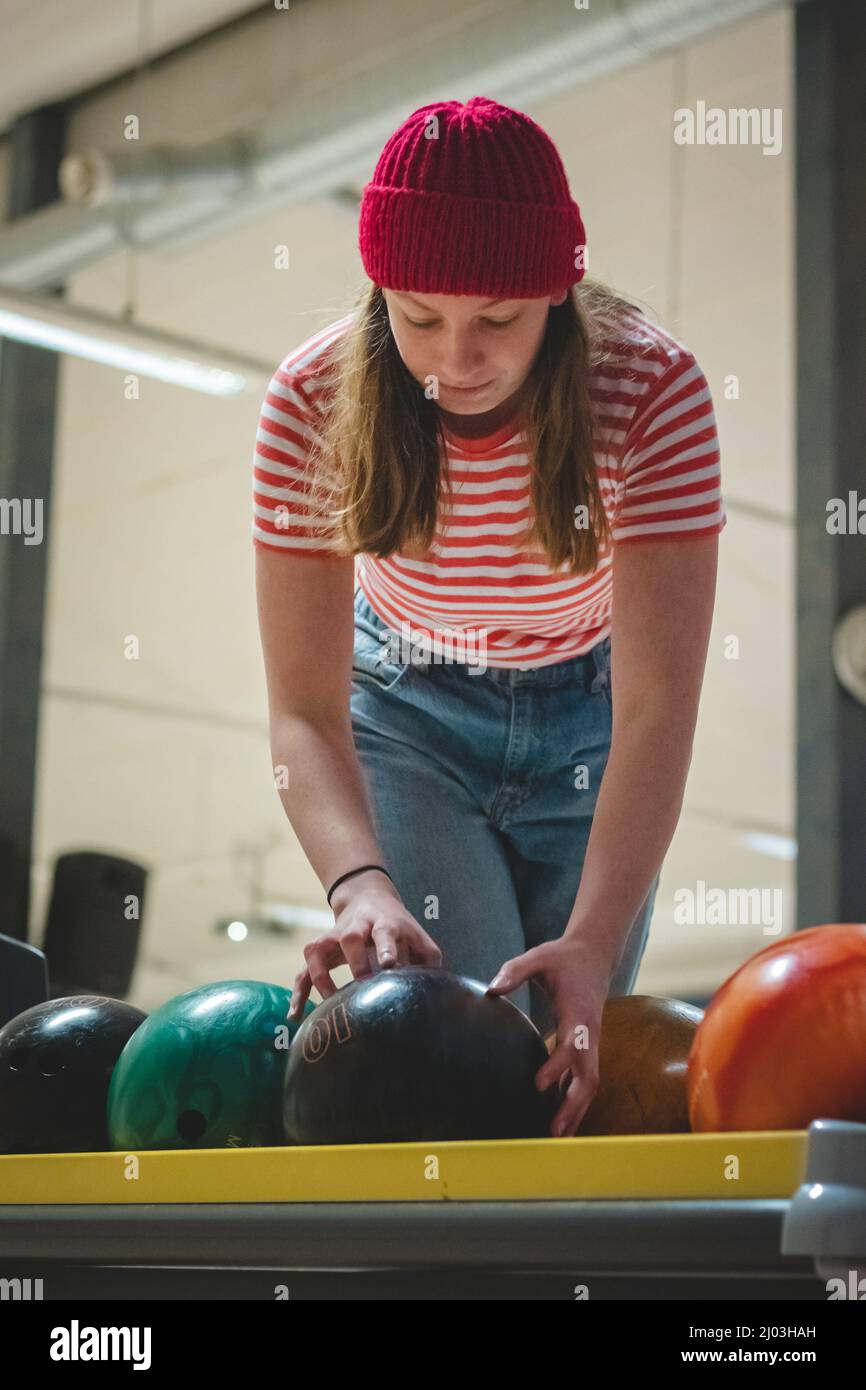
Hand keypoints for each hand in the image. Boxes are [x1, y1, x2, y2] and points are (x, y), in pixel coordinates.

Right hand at [289, 872, 441, 1018]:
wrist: (366, 898)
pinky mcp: (319, 950)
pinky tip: (296, 1016)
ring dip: (321, 977)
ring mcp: (333, 937)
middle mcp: (355, 928)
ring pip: (318, 952)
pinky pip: (303, 971)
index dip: (386, 948)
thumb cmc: (396, 926)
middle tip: (362, 984)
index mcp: (383, 924)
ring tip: (329, 1002)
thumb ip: (428, 957)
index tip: (389, 965)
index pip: (385, 933)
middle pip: (351, 939)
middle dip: (355, 962)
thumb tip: (437, 987)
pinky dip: (299, 992)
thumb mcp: (415, 933)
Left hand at [486, 937, 613, 1136]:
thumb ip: (514, 971)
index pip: (572, 1045)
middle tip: (553, 1131)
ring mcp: (592, 1041)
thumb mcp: (538, 956)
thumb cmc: (563, 957)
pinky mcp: (588, 1046)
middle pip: (588, 1076)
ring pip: (590, 1083)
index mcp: (578, 1012)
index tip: (538, 1085)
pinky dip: (574, 1099)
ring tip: (557, 1138)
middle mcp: (590, 1032)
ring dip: (576, 1110)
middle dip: (572, 1105)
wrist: (594, 954)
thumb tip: (491, 990)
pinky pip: (584, 1078)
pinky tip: (558, 1119)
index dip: (557, 1066)